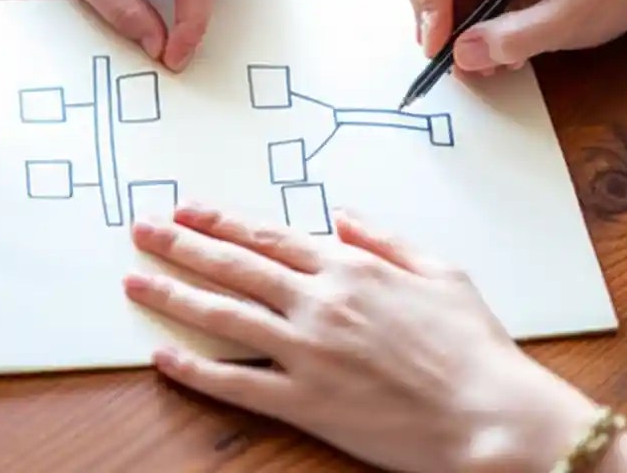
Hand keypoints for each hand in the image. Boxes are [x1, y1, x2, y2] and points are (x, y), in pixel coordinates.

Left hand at [124, 205, 598, 472]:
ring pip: (223, 315)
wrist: (491, 415)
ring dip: (173, 294)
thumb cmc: (474, 346)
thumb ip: (384, 238)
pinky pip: (236, 383)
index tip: (186, 210)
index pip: (268, 236)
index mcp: (350, 268)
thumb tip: (342, 214)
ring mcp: (307, 352)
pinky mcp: (306, 402)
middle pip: (234, 266)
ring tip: (136, 280)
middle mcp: (320, 303)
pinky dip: (195, 369)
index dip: (221, 222)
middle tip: (141, 230)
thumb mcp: (440, 270)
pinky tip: (163, 355)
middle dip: (181, 245)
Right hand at [404, 0, 626, 74]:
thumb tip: (460, 56)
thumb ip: (513, 38)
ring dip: (459, 38)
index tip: (444, 51)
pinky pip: (460, 6)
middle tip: (470, 66)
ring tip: (495, 62)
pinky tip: (503, 49)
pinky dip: (473, 34)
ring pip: (440, 0)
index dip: (429, 11)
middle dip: (443, 29)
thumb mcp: (567, 18)